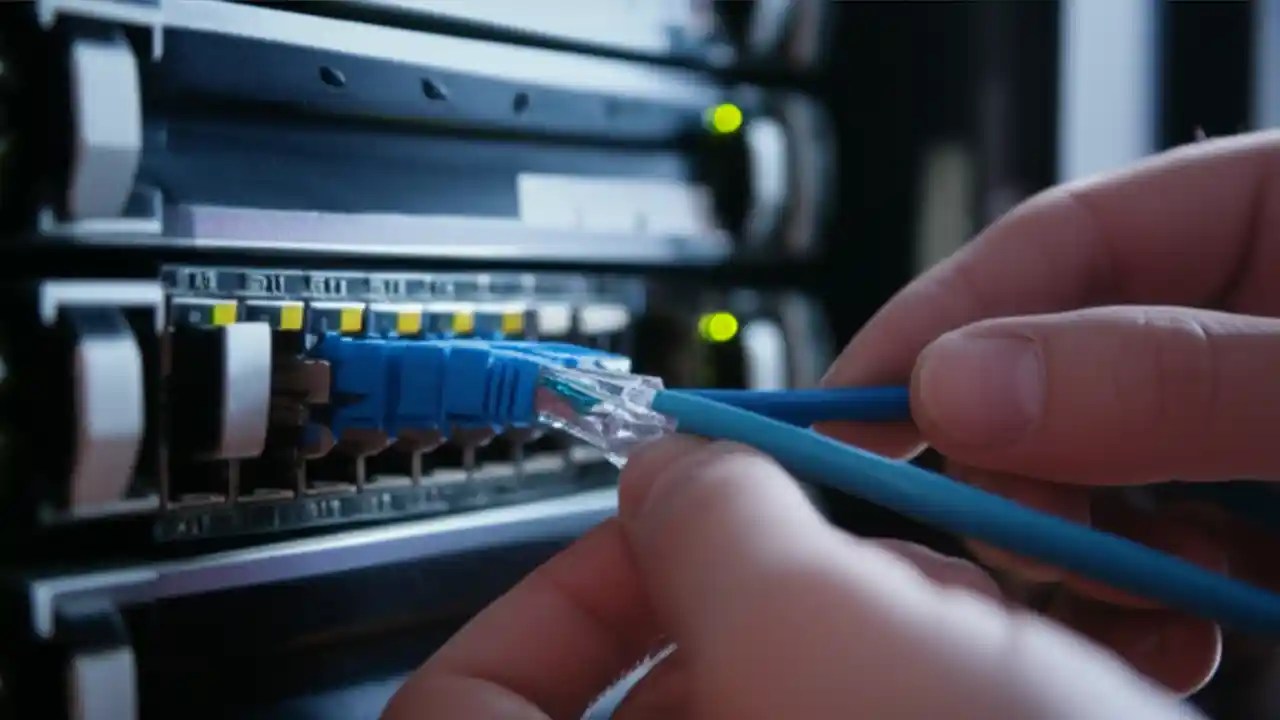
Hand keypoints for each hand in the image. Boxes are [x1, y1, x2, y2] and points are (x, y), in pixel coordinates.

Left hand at [383, 437, 1195, 718]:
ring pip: (797, 696)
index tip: (649, 524)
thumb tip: (670, 473)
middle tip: (863, 554)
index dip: (548, 592)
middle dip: (776, 593)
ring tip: (989, 619)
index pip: (466, 709)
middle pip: (668, 688)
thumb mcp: (827, 635)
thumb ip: (711, 527)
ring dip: (894, 627)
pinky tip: (1044, 656)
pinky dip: (947, 671)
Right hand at [823, 130, 1279, 693]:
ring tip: (1122, 593)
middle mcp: (1243, 317)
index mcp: (1273, 217)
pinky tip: (1167, 630)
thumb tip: (959, 385)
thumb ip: (1166, 374)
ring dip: (1078, 547)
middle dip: (1015, 462)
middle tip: (1020, 529)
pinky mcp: (1269, 523)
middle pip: (1055, 371)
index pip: (1055, 243)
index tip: (837, 409)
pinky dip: (1141, 599)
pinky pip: (1161, 550)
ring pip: (1094, 475)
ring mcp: (1249, 425)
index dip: (932, 322)